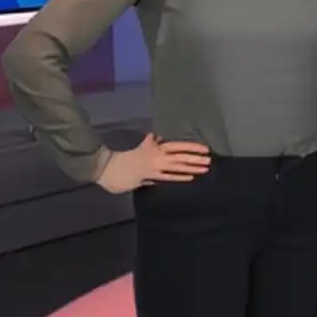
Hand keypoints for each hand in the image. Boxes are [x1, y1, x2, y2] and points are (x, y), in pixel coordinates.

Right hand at [95, 133, 209, 193]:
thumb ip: (151, 143)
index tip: (205, 148)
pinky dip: (179, 177)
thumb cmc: (124, 158)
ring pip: (177, 166)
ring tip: (205, 168)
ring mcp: (154, 167)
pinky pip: (167, 177)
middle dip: (195, 158)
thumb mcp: (141, 146)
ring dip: (191, 167)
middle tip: (209, 159)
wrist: (107, 166)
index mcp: (155, 147)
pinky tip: (190, 178)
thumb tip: (159, 138)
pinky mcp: (149, 177)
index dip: (191, 147)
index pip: (178, 145)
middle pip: (180, 156)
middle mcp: (157, 155)